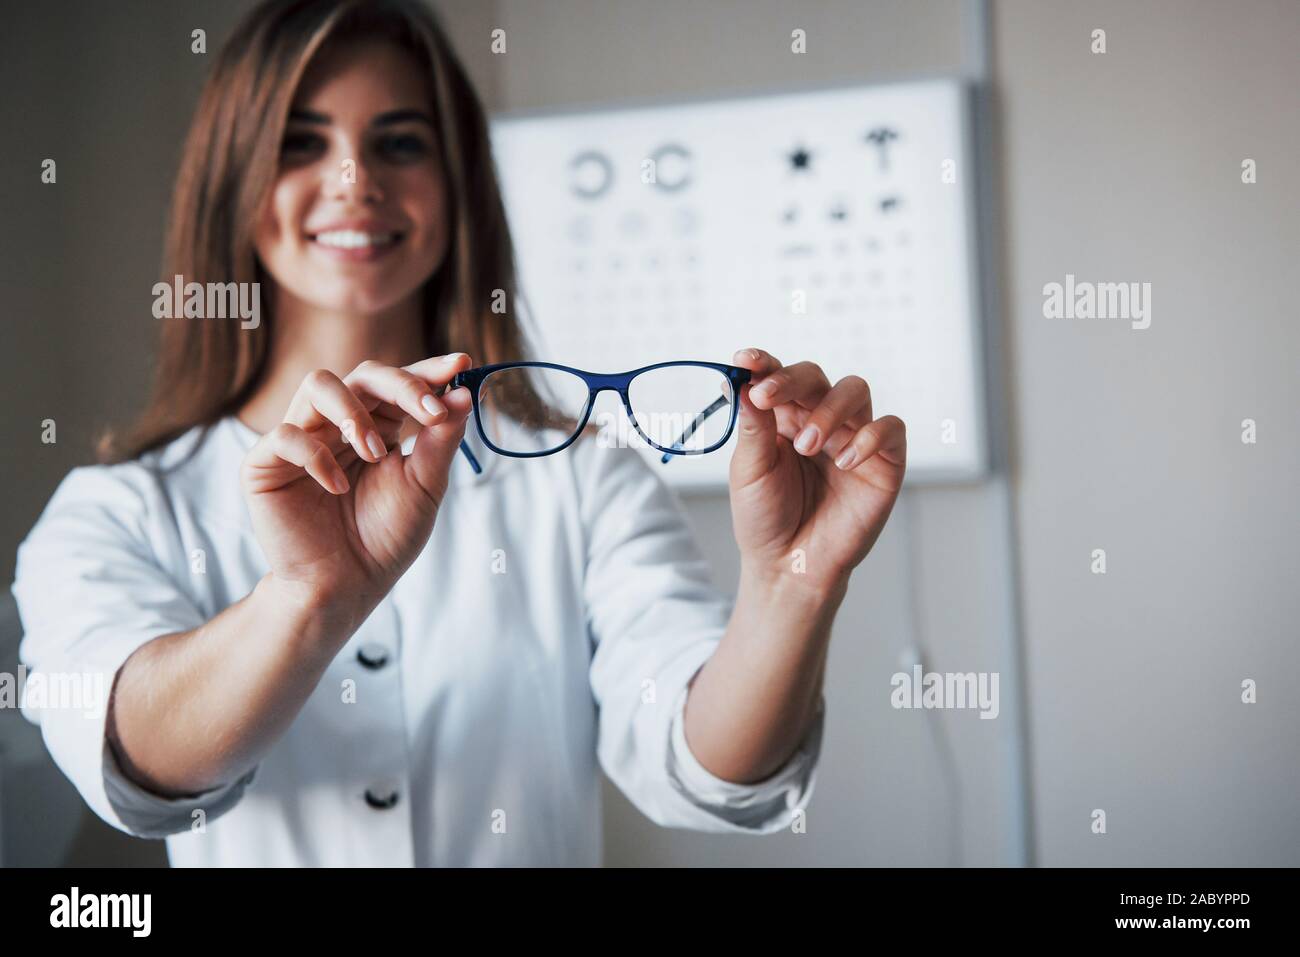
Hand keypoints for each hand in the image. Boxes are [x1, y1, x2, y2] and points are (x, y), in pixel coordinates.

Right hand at [240, 353, 472, 620]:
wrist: (344, 587)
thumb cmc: (384, 538)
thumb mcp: (424, 487)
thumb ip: (441, 440)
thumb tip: (464, 392)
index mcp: (379, 426)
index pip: (400, 382)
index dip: (429, 369)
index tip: (462, 364)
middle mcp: (338, 424)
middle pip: (364, 373)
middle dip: (401, 386)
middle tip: (428, 412)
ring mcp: (301, 438)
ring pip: (319, 384)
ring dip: (355, 412)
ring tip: (376, 452)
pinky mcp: (265, 464)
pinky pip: (286, 435)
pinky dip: (317, 457)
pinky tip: (336, 488)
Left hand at [727, 347, 905, 593]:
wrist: (789, 567)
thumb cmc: (766, 519)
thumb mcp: (749, 472)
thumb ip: (753, 427)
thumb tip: (745, 383)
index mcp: (783, 418)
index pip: (777, 376)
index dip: (763, 363)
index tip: (744, 361)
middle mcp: (819, 420)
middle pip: (815, 376)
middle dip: (791, 380)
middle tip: (769, 398)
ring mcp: (853, 438)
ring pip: (855, 391)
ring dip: (828, 410)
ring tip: (807, 446)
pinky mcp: (883, 462)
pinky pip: (890, 429)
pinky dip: (870, 436)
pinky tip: (844, 461)